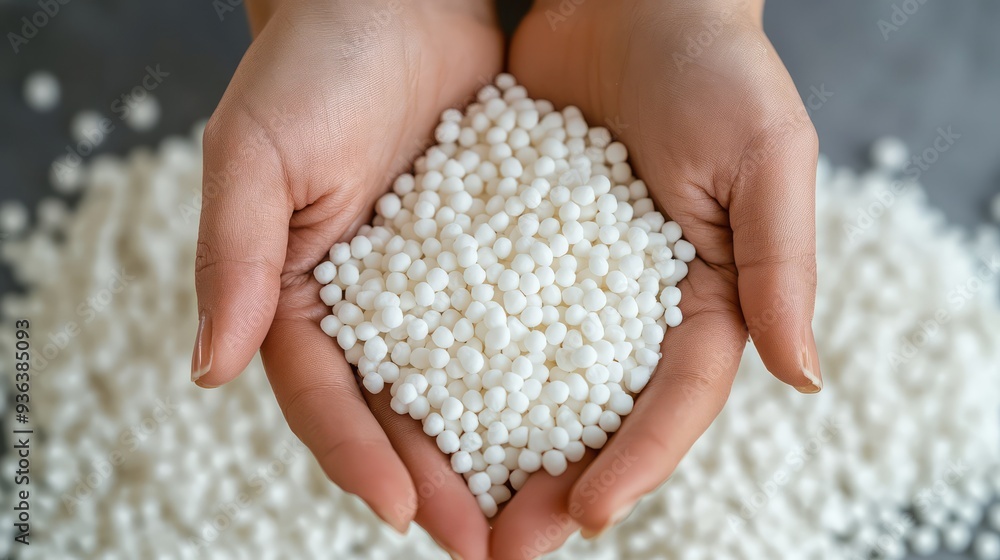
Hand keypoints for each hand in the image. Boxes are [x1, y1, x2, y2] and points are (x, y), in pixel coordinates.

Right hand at [191, 1, 501, 556]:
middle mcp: (372, 305)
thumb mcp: (256, 155)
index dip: (358, 455)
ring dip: (499, 450)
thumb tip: (206, 371)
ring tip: (544, 505)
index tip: (404, 511)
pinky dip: (545, 373)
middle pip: (400, 411)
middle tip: (489, 544)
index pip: (325, 394)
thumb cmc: (313, 64)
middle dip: (441, 480)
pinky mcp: (497, 254)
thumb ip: (233, 260)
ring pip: (467, 385)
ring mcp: (437, 286)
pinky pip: (521, 323)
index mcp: (302, 295)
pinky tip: (583, 414)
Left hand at [494, 1, 821, 555]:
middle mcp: (627, 302)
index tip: (589, 513)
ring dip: (489, 443)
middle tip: (504, 545)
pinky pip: (471, 309)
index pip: (675, 399)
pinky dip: (444, 358)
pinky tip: (404, 402)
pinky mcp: (502, 239)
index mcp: (703, 297)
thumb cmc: (716, 66)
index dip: (637, 460)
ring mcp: (560, 277)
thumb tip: (805, 380)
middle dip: (553, 479)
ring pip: (523, 376)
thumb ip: (783, 267)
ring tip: (444, 502)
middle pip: (592, 409)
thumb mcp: (765, 158)